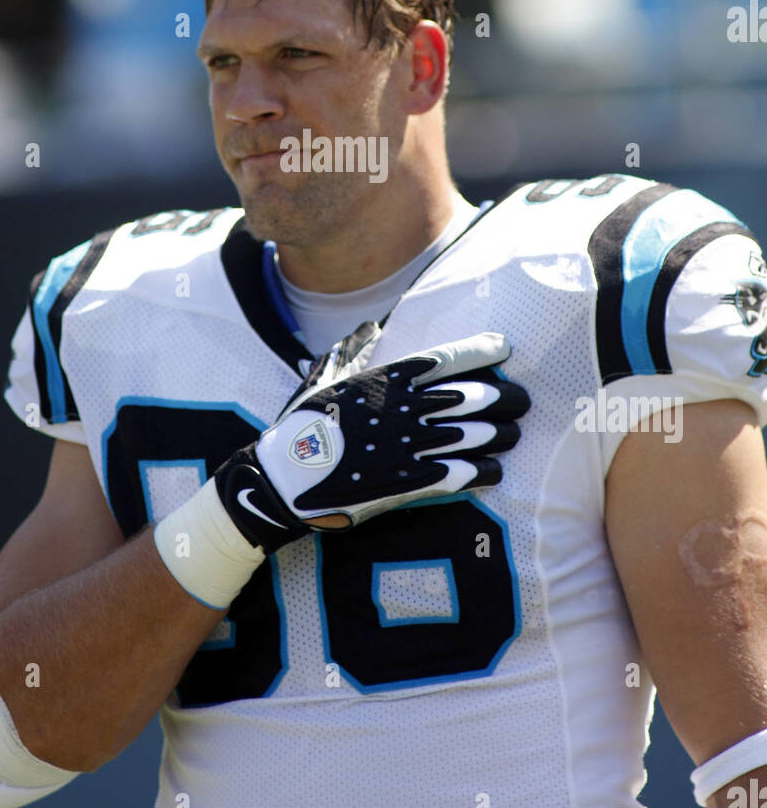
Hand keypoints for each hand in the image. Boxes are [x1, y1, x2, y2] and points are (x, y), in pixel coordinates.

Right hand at [213, 324, 529, 552]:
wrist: (286, 478)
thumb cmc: (302, 425)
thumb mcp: (325, 377)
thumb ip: (352, 351)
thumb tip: (371, 326)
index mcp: (387, 379)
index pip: (446, 358)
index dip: (480, 351)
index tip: (504, 347)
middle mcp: (405, 408)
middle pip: (471, 396)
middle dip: (502, 397)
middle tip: (521, 399)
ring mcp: (410, 445)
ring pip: (471, 435)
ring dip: (498, 434)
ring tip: (513, 434)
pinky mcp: (409, 481)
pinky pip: (458, 474)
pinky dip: (480, 472)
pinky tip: (494, 471)